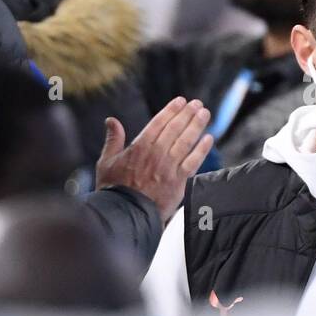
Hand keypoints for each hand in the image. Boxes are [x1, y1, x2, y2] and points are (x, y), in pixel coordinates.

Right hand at [96, 98, 212, 222]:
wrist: (125, 214)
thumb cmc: (114, 190)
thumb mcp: (106, 162)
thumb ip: (113, 140)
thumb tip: (111, 120)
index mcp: (139, 147)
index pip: (159, 123)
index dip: (171, 110)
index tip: (181, 101)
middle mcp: (157, 154)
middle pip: (175, 128)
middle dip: (187, 114)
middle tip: (197, 104)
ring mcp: (169, 167)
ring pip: (186, 141)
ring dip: (197, 126)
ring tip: (204, 114)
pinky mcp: (178, 181)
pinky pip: (193, 161)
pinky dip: (202, 149)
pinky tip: (209, 138)